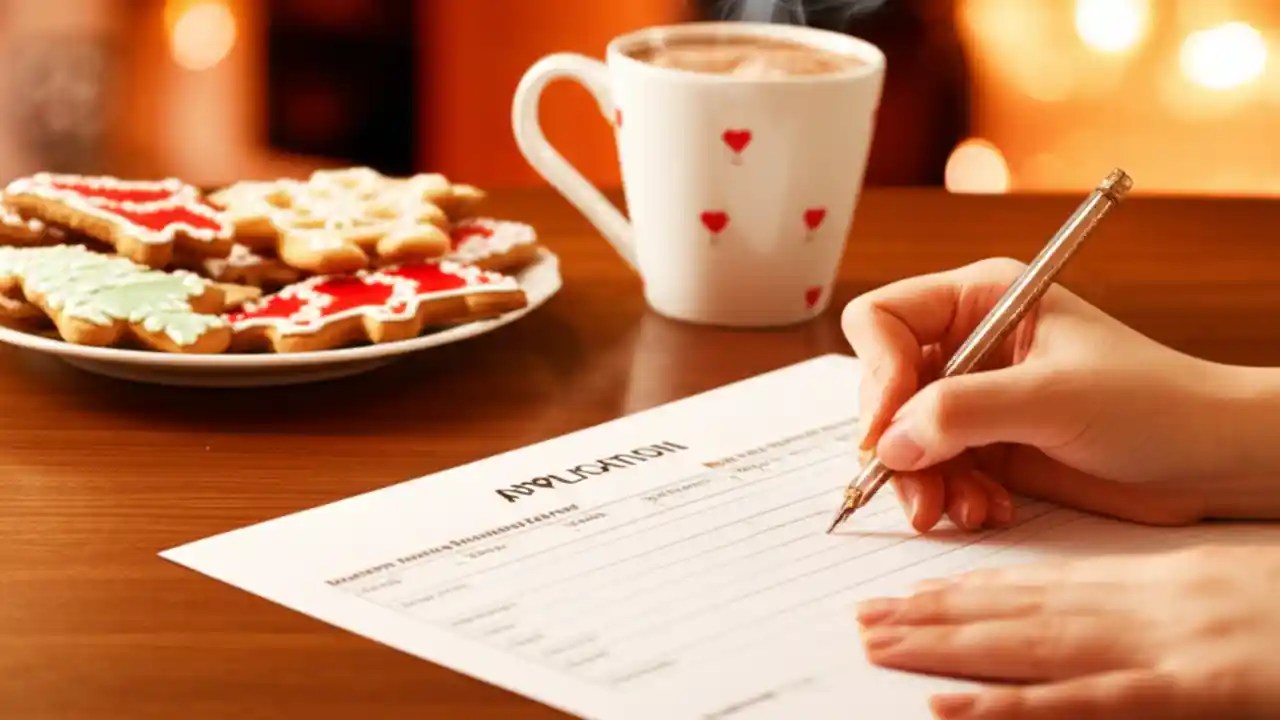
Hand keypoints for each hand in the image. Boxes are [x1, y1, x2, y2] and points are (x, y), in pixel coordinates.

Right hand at [841, 258, 1248, 532]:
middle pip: (883, 386)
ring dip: (924, 481)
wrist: (1211, 462)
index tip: (886, 429)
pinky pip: (934, 471)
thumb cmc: (1154, 404)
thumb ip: (962, 412)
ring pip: (902, 437)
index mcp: (981, 298)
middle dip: (898, 443)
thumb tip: (887, 442)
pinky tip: (991, 510)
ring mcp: (973, 397)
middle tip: (919, 491)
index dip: (876, 372)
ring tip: (965, 511)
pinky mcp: (985, 445)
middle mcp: (968, 343)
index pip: (883, 320)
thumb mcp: (1053, 398)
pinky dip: (951, 497)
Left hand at [855, 545, 1279, 718]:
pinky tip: (954, 708)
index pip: (1040, 582)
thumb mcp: (1228, 598)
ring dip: (948, 649)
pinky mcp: (1192, 690)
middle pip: (1019, 610)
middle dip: (935, 617)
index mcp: (1157, 581)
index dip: (966, 589)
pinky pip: (1088, 701)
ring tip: (879, 646)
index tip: (906, 593)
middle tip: (863, 621)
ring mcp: (1164, 647)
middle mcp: (1146, 604)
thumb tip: (1094, 622)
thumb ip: (1160, 607)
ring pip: (1032, 645)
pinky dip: (1014, 707)